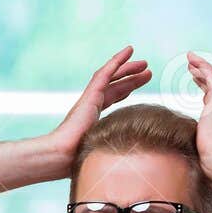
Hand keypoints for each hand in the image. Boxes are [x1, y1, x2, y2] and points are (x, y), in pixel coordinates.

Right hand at [47, 46, 150, 166]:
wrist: (63, 157)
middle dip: (131, 77)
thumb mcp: (104, 151)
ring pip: (110, 77)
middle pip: (114, 86)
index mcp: (93, 118)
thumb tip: (136, 160)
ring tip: (144, 63)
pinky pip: (104, 74)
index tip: (141, 81)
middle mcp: (90, 106)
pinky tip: (128, 52)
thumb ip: (116, 149)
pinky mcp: (89, 96)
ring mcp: (89, 100)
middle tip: (148, 71)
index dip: (127, 88)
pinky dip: (116, 62)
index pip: (113, 97)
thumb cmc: (80, 160)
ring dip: (127, 68)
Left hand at [187, 52, 211, 187]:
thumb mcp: (208, 164)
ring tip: (190, 60)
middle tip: (193, 70)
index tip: (199, 88)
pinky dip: (202, 67)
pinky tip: (192, 60)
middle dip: (205, 78)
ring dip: (202, 68)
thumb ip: (204, 163)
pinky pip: (211, 77)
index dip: (208, 93)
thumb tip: (196, 174)